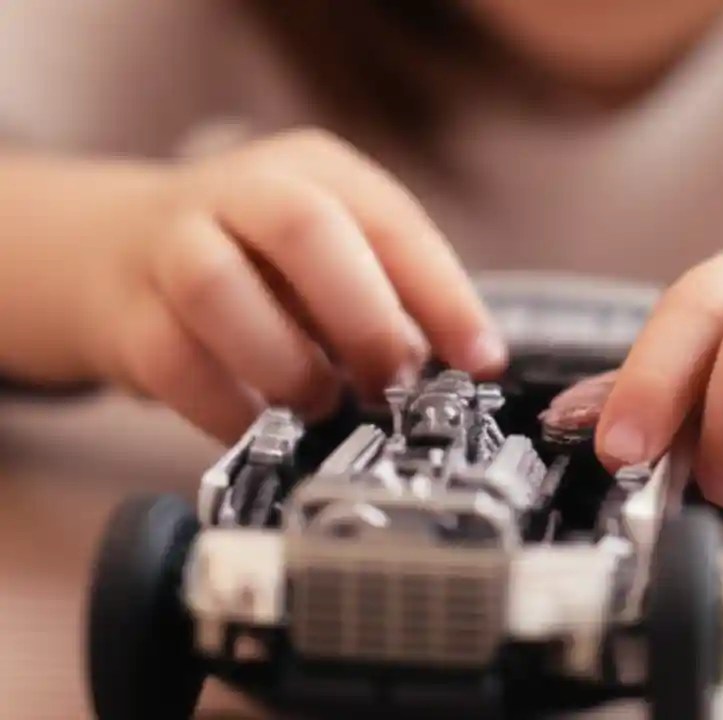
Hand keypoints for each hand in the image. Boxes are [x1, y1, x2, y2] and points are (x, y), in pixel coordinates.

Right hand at [76, 129, 504, 441]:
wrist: (114, 250)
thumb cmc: (258, 262)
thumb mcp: (337, 257)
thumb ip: (396, 298)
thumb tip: (466, 363)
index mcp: (316, 171)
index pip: (393, 222)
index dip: (445, 297)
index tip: (480, 362)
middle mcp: (241, 190)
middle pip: (305, 229)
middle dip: (364, 319)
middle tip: (388, 383)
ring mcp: (171, 243)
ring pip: (218, 287)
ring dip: (288, 364)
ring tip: (318, 403)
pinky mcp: (124, 311)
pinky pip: (172, 361)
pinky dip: (228, 408)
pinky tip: (259, 425)